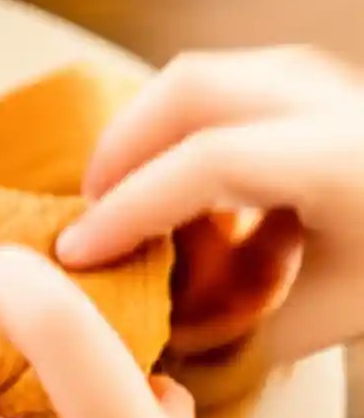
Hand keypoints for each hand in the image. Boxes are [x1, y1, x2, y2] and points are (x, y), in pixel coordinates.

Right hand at [54, 46, 363, 361]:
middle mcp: (328, 100)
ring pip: (199, 75)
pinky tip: (182, 180)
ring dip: (145, 129)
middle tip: (93, 210)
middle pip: (187, 90)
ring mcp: (323, 78)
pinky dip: (180, 126)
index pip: (205, 163)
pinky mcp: (315, 81)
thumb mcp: (346, 311)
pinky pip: (223, 84)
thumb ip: (249, 327)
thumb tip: (164, 342)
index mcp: (340, 157)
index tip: (80, 251)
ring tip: (123, 190)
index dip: (129, 207)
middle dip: (120, 149)